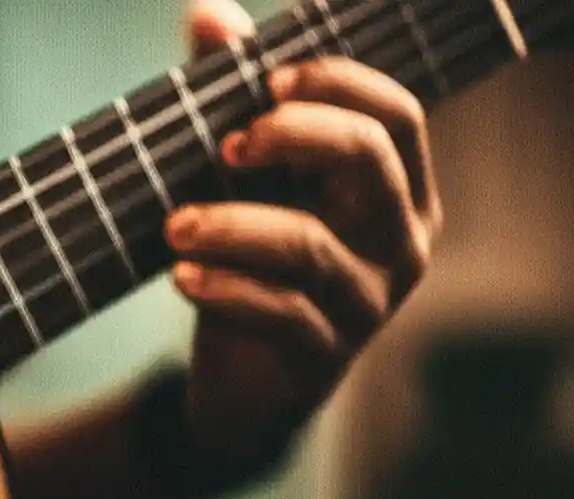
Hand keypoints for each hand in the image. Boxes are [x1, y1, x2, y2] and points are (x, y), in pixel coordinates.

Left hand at [169, 0, 440, 461]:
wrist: (243, 386)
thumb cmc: (252, 263)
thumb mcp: (246, 182)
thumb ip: (231, 102)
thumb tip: (207, 13)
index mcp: (395, 187)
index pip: (395, 114)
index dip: (336, 83)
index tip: (265, 78)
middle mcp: (400, 239)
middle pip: (369, 159)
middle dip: (292, 135)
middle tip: (223, 144)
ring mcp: (368, 302)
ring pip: (310, 245)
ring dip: (232, 223)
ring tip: (173, 224)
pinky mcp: (325, 355)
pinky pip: (278, 313)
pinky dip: (223, 288)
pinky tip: (180, 276)